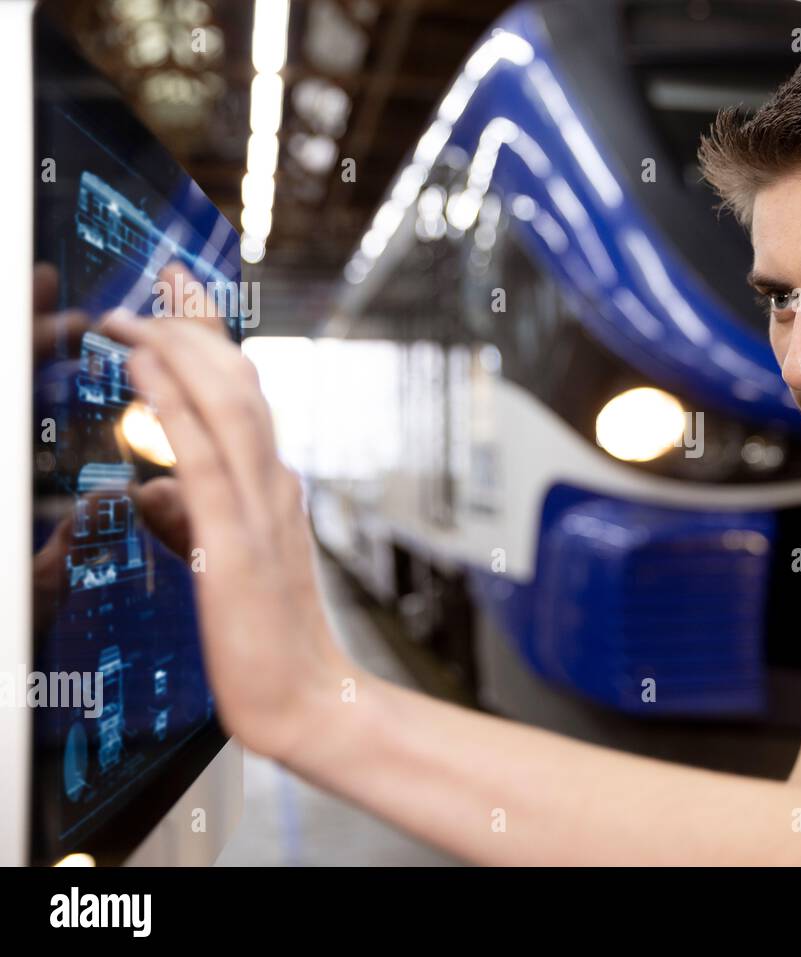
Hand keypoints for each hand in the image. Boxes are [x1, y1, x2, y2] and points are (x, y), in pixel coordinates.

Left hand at [98, 269, 351, 760]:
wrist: (307, 698)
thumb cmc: (271, 639)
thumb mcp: (230, 565)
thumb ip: (197, 521)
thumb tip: (157, 491)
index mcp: (273, 488)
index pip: (243, 397)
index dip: (212, 341)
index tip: (182, 297)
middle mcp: (272, 486)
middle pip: (238, 383)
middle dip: (196, 324)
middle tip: (164, 277)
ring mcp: (258, 512)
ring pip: (226, 406)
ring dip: (179, 350)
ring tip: (135, 314)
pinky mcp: (235, 545)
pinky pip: (202, 460)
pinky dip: (175, 406)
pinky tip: (147, 370)